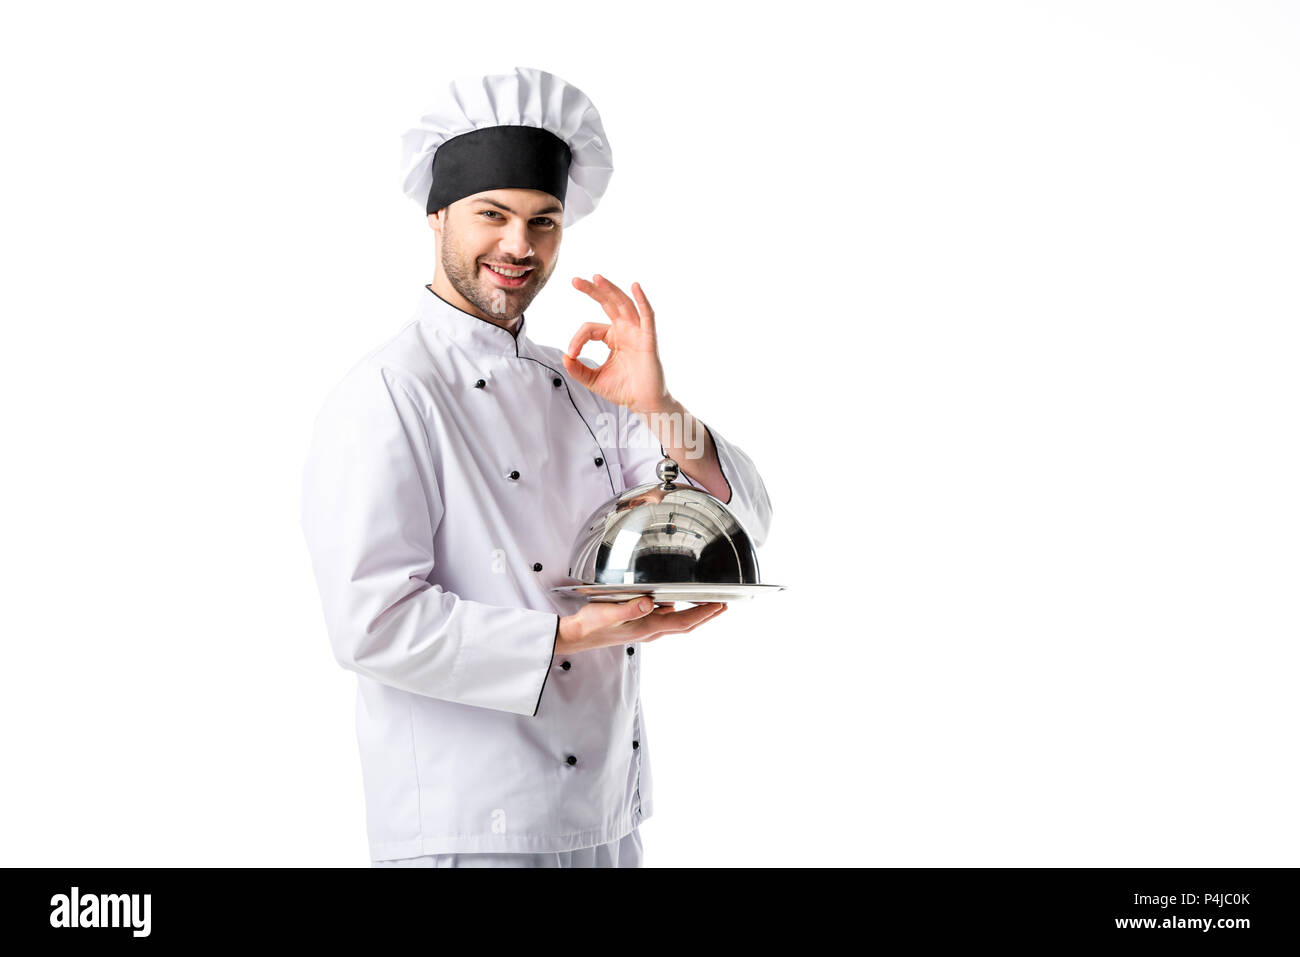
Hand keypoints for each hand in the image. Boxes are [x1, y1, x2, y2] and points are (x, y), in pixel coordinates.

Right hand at [557, 597, 727, 654]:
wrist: (577, 636)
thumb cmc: (592, 624)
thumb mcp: (609, 613)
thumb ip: (629, 608)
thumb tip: (649, 603)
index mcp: (647, 626)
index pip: (682, 621)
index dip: (703, 614)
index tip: (719, 606)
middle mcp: (650, 630)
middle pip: (685, 624)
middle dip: (706, 615)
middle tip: (723, 606)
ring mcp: (645, 629)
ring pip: (676, 622)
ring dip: (694, 614)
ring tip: (707, 604)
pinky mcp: (638, 625)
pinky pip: (664, 619)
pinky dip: (677, 612)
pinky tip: (675, 603)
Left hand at [563, 275, 672, 414]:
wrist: (644, 404)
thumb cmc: (624, 390)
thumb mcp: (593, 379)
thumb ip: (577, 369)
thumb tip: (564, 357)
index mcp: (612, 337)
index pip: (590, 328)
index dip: (578, 338)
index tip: (572, 353)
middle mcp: (625, 330)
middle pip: (607, 303)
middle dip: (592, 290)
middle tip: (575, 280)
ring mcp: (637, 333)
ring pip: (624, 304)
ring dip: (610, 290)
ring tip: (596, 278)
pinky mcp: (649, 339)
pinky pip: (647, 316)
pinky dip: (642, 300)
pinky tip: (635, 287)